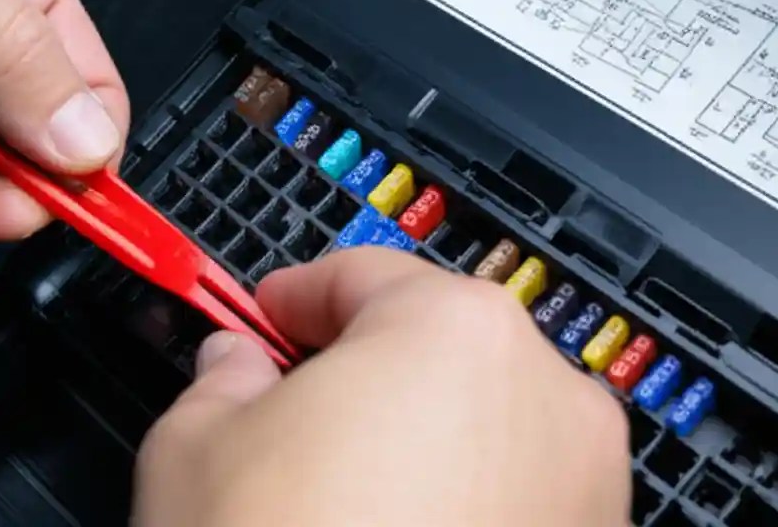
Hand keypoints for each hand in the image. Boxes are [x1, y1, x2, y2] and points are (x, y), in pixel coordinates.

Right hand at [134, 248, 631, 526]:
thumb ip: (217, 377)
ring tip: (335, 494)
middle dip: (354, 369)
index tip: (259, 322)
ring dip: (411, 438)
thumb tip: (233, 366)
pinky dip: (457, 501)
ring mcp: (583, 485)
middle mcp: (544, 397)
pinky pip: (512, 494)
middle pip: (429, 344)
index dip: (289, 299)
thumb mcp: (194, 450)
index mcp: (452, 332)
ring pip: (477, 423)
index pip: (358, 275)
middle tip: (283, 408)